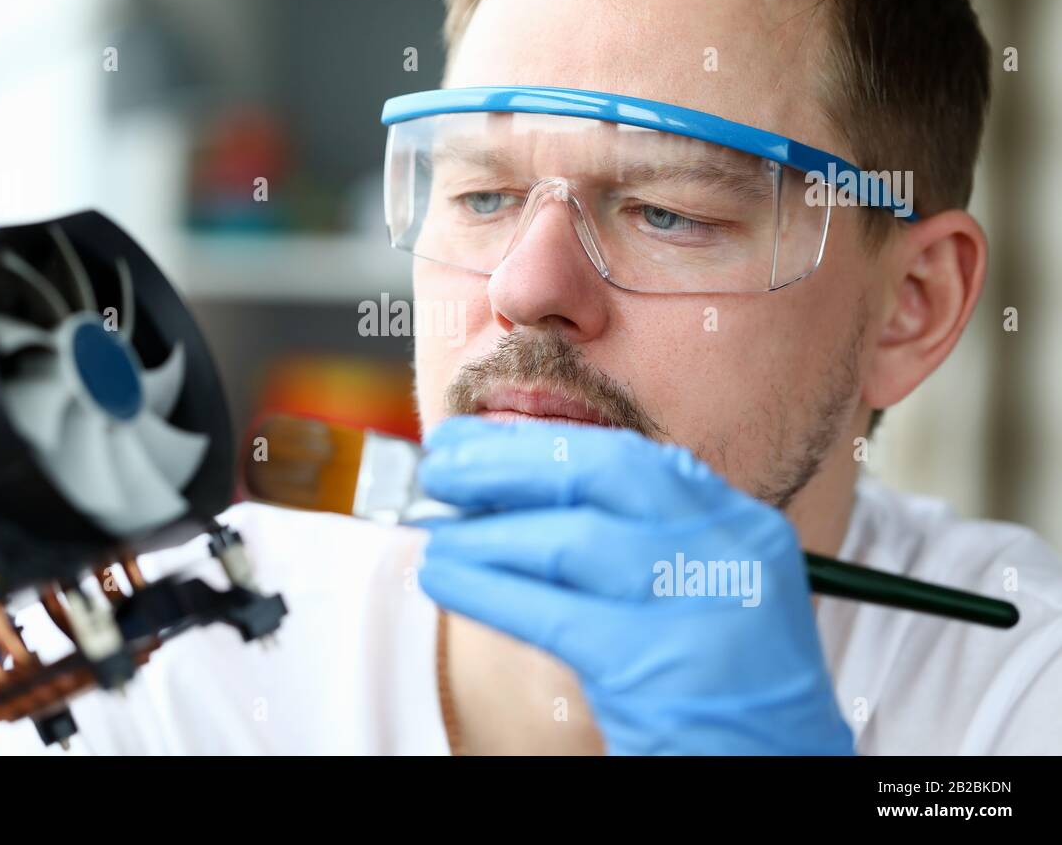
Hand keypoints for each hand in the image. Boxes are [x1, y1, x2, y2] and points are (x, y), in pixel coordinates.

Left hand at [416, 417, 853, 754]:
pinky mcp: (656, 667)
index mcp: (738, 524)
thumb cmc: (724, 688)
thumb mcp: (696, 592)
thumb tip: (509, 498)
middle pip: (597, 474)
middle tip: (440, 465)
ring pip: (568, 540)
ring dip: (485, 535)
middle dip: (505, 463)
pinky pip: (550, 613)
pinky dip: (486, 589)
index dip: (539, 443)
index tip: (475, 442)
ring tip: (433, 536)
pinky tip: (444, 578)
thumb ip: (631, 540)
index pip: (628, 458)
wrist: (777, 767)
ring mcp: (697, 604)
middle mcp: (727, 549)